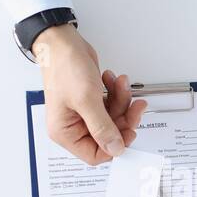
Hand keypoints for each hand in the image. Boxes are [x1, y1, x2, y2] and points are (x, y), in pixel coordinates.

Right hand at [37, 25, 145, 165]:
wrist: (62, 42)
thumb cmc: (64, 67)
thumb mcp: (86, 100)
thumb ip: (102, 127)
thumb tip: (115, 148)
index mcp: (65, 132)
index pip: (95, 155)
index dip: (115, 146)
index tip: (130, 131)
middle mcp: (73, 125)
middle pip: (109, 135)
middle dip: (124, 118)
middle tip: (135, 106)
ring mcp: (83, 113)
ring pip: (113, 119)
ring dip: (122, 101)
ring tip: (120, 85)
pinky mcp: (91, 100)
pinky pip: (111, 104)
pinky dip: (116, 93)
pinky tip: (111, 80)